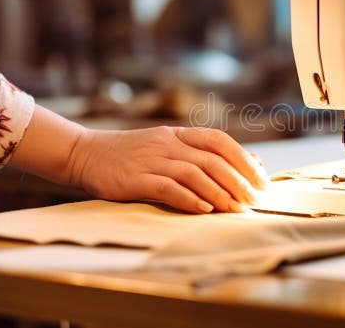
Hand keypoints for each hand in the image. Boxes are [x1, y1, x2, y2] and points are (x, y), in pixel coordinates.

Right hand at [67, 126, 267, 213]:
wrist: (84, 153)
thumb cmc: (131, 156)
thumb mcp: (164, 147)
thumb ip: (196, 155)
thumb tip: (240, 165)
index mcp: (178, 134)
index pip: (220, 140)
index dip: (244, 159)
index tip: (261, 179)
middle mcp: (168, 143)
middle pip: (213, 159)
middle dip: (238, 181)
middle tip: (253, 200)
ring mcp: (151, 160)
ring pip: (195, 173)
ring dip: (219, 192)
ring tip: (235, 208)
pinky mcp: (135, 178)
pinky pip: (168, 188)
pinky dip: (189, 199)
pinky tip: (204, 210)